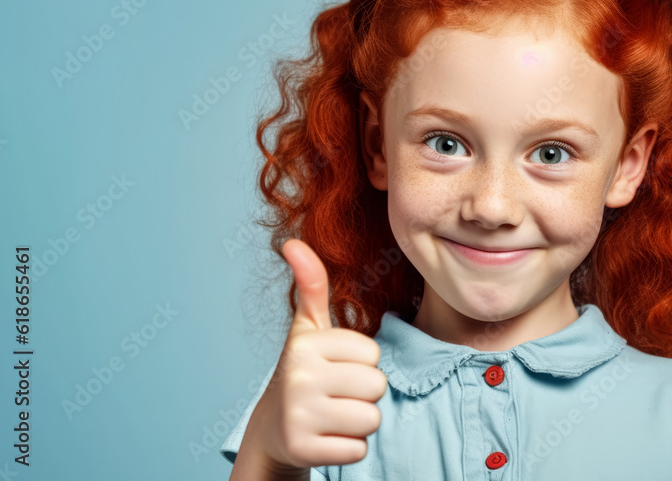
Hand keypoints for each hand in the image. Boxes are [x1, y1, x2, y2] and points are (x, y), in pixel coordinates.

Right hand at [243, 238, 387, 470]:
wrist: (273, 429)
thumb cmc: (304, 372)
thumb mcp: (307, 329)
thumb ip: (311, 285)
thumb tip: (293, 242)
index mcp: (305, 344)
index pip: (373, 354)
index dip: (362, 363)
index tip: (336, 367)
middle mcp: (299, 378)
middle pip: (376, 386)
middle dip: (364, 394)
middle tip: (336, 394)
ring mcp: (299, 416)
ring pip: (371, 419)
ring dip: (359, 422)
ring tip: (333, 415)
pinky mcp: (303, 451)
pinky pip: (358, 450)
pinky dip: (349, 448)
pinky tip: (327, 437)